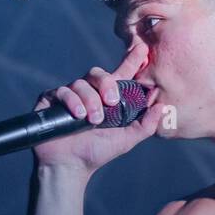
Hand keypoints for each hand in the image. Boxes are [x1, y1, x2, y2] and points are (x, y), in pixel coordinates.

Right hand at [31, 43, 164, 172]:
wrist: (70, 166)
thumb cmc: (97, 152)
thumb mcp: (126, 139)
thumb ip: (145, 125)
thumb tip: (162, 106)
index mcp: (108, 98)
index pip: (121, 74)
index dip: (131, 60)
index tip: (143, 48)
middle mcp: (89, 93)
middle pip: (99, 73)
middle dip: (107, 85)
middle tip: (112, 103)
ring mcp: (70, 95)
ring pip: (81, 83)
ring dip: (90, 101)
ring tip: (92, 121)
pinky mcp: (52, 99)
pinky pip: (63, 91)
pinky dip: (73, 102)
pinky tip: (79, 116)